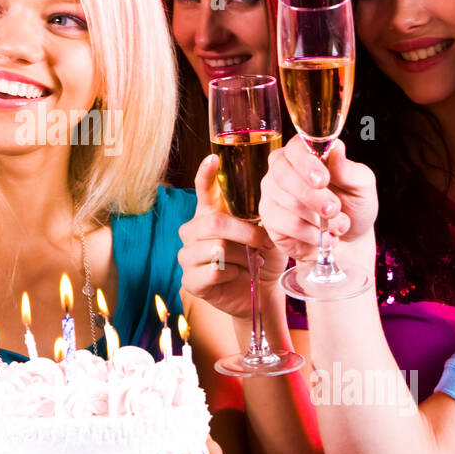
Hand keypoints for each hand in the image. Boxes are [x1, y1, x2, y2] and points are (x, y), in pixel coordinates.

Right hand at [177, 155, 287, 319]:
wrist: (259, 295)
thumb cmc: (260, 260)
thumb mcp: (264, 234)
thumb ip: (258, 217)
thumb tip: (267, 201)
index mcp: (210, 214)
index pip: (204, 189)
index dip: (206, 174)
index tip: (213, 158)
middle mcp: (193, 231)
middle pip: (213, 222)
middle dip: (245, 232)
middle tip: (264, 242)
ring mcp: (187, 256)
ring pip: (215, 248)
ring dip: (242, 257)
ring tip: (251, 263)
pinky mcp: (190, 280)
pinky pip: (211, 272)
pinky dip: (231, 275)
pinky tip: (235, 277)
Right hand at [260, 136, 378, 263]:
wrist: (349, 239)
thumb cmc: (354, 206)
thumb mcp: (361, 186)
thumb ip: (349, 170)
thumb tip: (336, 149)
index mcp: (306, 153)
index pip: (295, 147)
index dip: (306, 162)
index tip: (323, 180)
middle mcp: (283, 168)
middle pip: (283, 174)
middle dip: (312, 196)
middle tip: (334, 209)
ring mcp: (272, 193)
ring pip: (287, 202)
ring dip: (318, 219)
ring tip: (339, 226)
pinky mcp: (270, 218)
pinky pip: (286, 224)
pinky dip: (311, 234)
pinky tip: (323, 236)